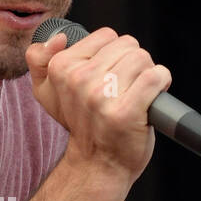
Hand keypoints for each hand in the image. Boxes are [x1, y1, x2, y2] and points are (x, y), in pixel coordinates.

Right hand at [26, 26, 171, 181]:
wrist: (96, 164)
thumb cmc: (80, 122)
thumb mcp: (46, 91)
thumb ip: (39, 59)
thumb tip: (58, 38)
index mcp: (61, 68)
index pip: (106, 36)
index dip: (113, 54)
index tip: (107, 75)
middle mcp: (79, 81)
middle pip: (128, 45)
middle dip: (131, 64)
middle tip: (122, 88)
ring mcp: (102, 97)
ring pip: (143, 58)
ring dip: (146, 75)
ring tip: (134, 95)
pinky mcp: (126, 112)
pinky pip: (155, 77)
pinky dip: (161, 84)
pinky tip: (150, 99)